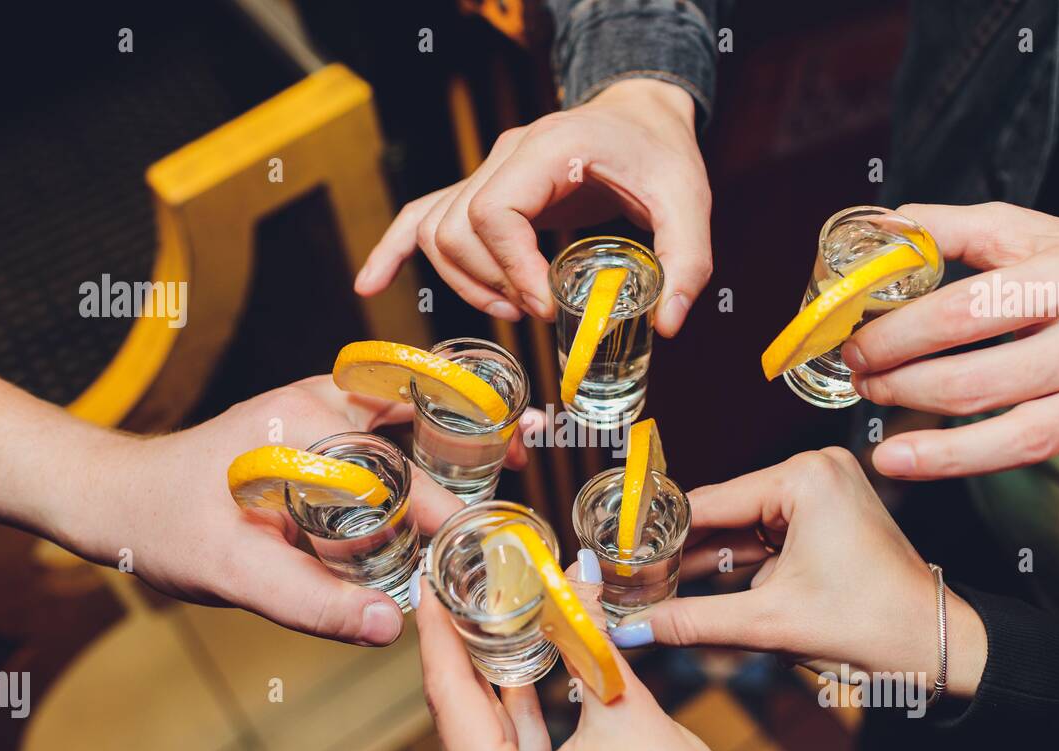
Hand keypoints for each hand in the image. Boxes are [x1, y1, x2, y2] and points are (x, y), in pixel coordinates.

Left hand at [58, 377, 534, 645]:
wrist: (115, 497)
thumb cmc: (164, 525)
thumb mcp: (232, 571)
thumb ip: (309, 601)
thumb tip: (391, 626)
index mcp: (304, 424)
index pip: (400, 464)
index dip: (451, 506)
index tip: (488, 540)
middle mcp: (319, 402)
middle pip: (420, 407)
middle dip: (478, 430)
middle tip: (530, 452)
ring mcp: (318, 409)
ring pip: (409, 409)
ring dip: (457, 429)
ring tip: (512, 452)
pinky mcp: (317, 428)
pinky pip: (385, 425)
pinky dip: (425, 440)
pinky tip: (453, 467)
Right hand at [356, 78, 711, 335]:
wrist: (641, 118)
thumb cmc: (661, 154)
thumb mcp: (689, 201)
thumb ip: (687, 260)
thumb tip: (668, 324)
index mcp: (547, 149)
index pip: (495, 212)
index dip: (512, 269)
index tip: (547, 306)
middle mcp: (505, 156)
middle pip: (457, 230)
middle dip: (493, 284)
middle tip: (542, 310)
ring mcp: (486, 171)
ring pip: (436, 231)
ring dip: (465, 282)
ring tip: (513, 308)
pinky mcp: (481, 190)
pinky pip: (419, 214)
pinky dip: (392, 250)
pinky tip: (370, 284)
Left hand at [413, 560, 755, 750]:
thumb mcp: (626, 709)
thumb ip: (587, 638)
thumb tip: (572, 577)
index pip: (450, 701)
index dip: (438, 636)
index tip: (429, 587)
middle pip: (457, 723)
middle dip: (457, 653)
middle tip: (450, 593)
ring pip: (477, 741)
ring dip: (482, 683)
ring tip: (478, 620)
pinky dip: (507, 719)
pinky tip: (511, 669)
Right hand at [609, 448, 988, 696]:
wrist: (940, 647)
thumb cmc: (875, 624)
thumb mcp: (771, 623)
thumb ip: (694, 621)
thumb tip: (634, 627)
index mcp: (805, 478)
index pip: (710, 502)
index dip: (660, 533)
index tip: (619, 552)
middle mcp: (815, 472)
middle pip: (725, 512)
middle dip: (683, 550)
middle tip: (633, 577)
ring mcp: (824, 493)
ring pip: (744, 527)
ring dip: (709, 560)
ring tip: (659, 586)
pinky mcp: (828, 518)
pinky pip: (769, 536)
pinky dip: (741, 563)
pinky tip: (703, 586)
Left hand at [840, 202, 1058, 546]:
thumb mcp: (1024, 230)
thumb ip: (949, 229)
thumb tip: (880, 231)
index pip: (964, 312)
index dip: (900, 334)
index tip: (859, 345)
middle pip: (980, 380)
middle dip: (906, 388)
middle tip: (865, 387)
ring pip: (1020, 435)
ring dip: (947, 453)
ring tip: (889, 455)